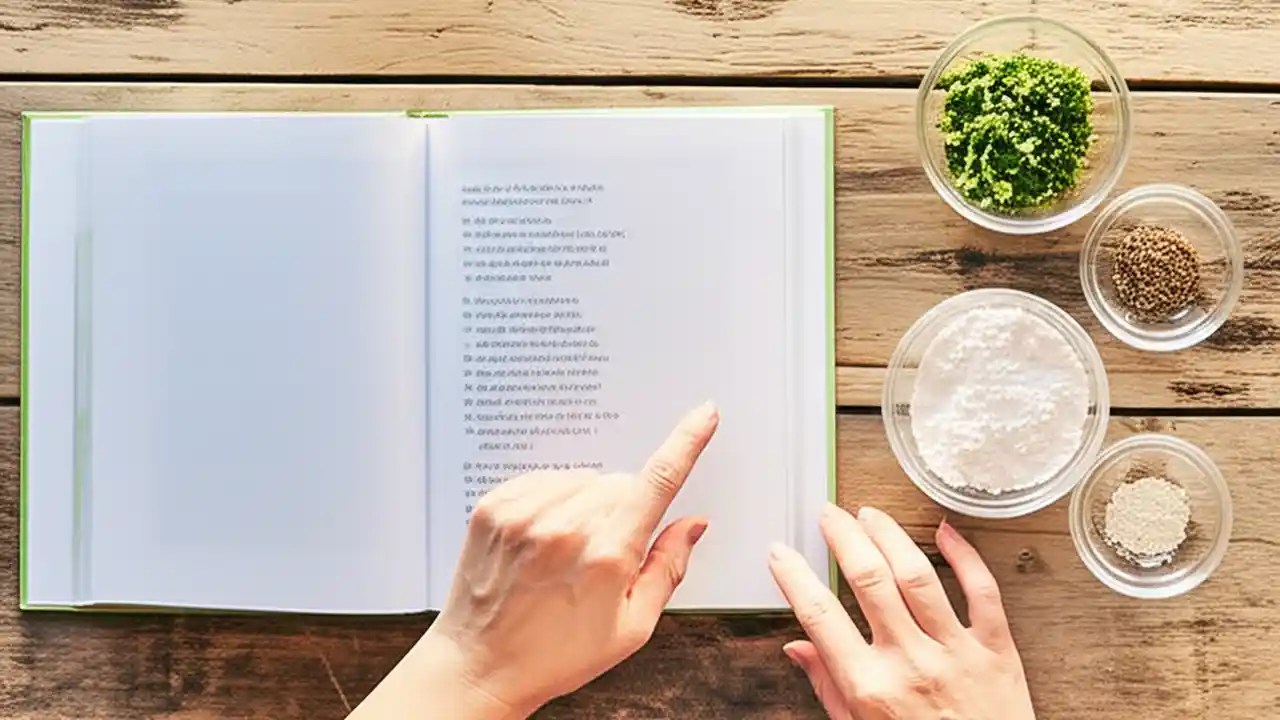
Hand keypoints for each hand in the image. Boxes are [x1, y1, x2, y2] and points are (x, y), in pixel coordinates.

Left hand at [352, 403, 718, 718]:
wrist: (479, 666)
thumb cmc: (556, 655)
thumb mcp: (631, 627)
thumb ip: (668, 567)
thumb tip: (693, 523)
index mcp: (605, 556)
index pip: (657, 481)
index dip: (686, 442)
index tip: (703, 416)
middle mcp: (564, 527)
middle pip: (620, 484)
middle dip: (625, 511)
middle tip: (603, 558)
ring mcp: (524, 513)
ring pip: (583, 479)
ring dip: (588, 504)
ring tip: (565, 554)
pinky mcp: (495, 506)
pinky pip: (546, 480)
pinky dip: (554, 500)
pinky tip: (543, 541)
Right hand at [769, 504, 1035, 719]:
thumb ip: (829, 688)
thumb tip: (797, 649)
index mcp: (871, 688)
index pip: (819, 615)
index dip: (793, 576)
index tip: (780, 553)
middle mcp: (911, 663)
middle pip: (869, 580)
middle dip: (843, 537)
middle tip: (829, 514)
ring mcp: (956, 653)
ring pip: (918, 575)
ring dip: (890, 535)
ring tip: (870, 513)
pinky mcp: (997, 650)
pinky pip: (982, 592)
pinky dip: (965, 555)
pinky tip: (945, 531)